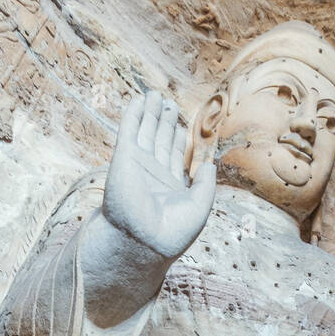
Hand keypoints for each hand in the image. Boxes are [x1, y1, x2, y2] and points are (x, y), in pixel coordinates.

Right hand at [103, 91, 215, 261]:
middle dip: (163, 121)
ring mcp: (138, 165)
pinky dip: (133, 114)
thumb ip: (206, 184)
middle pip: (159, 139)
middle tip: (167, 102)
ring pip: (145, 132)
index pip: (174, 156)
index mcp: (170, 186)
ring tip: (155, 95)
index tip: (179, 124)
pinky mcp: (124, 157)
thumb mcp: (200, 207)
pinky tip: (139, 101)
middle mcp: (153, 174)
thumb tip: (210, 165)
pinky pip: (129, 130)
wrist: (142, 240)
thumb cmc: (172, 232)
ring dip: (149, 113)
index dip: (176, 138)